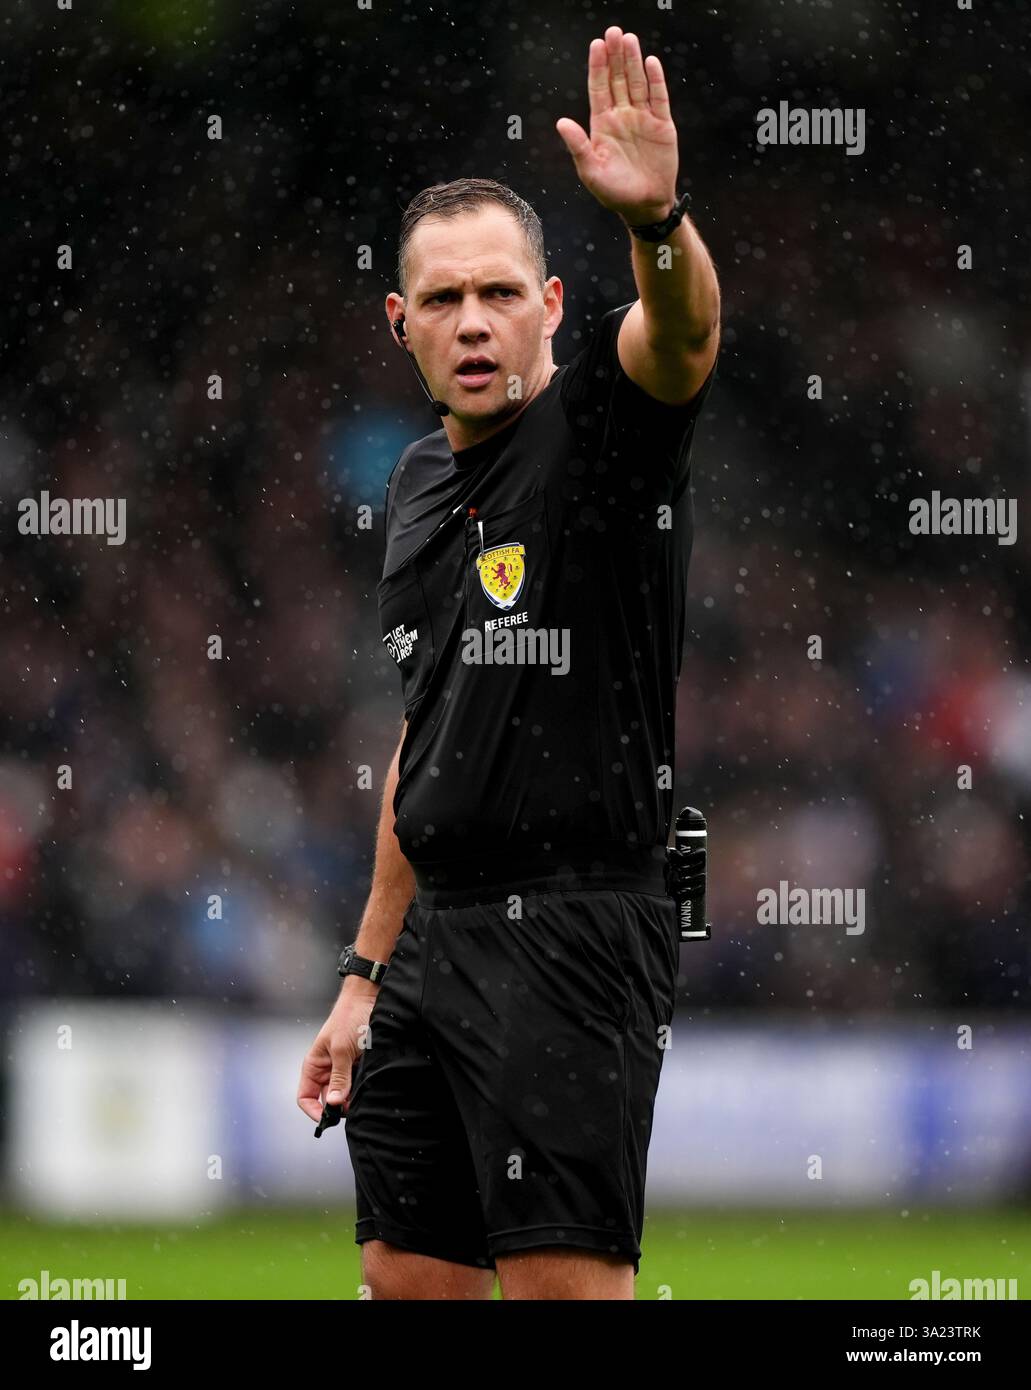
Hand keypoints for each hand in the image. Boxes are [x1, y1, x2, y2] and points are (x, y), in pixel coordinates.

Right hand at [296, 988, 376, 1121]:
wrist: (369, 998)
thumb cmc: (349, 1017)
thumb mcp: (342, 1049)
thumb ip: (339, 1077)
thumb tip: (333, 1104)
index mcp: (314, 1065)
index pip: (305, 1097)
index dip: (314, 1111)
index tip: (329, 1118)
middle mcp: (326, 1070)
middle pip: (327, 1099)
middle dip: (338, 1107)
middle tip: (353, 1107)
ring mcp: (343, 1068)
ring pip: (344, 1094)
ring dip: (353, 1098)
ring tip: (363, 1093)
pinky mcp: (358, 1066)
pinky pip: (357, 1085)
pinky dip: (362, 1088)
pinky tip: (369, 1085)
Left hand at [555, 26, 678, 225]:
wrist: (644, 205)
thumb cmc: (614, 192)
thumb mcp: (591, 171)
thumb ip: (577, 146)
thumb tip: (561, 123)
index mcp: (602, 125)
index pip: (598, 88)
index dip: (598, 67)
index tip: (597, 45)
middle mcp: (622, 116)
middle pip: (618, 79)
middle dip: (615, 56)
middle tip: (613, 32)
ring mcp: (643, 118)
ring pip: (637, 83)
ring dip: (633, 61)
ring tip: (629, 39)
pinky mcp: (662, 125)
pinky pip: (659, 98)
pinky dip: (656, 80)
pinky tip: (650, 63)